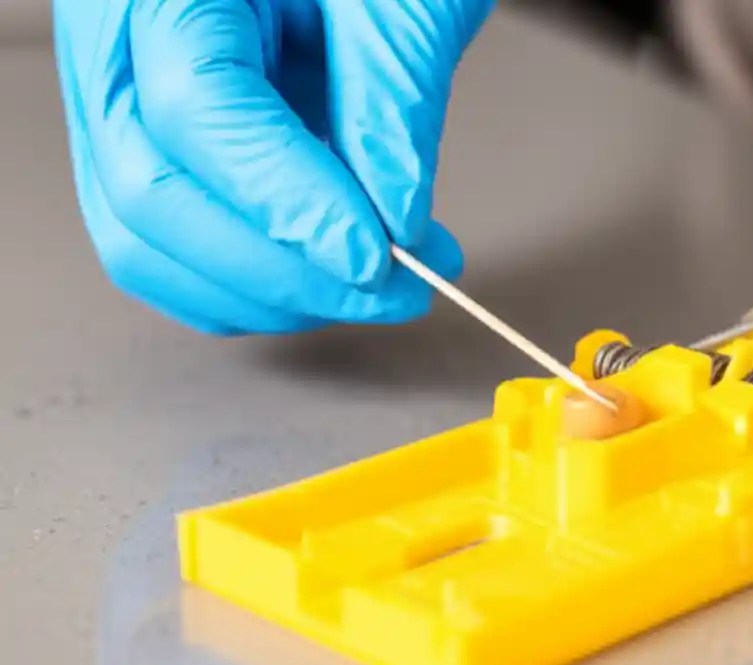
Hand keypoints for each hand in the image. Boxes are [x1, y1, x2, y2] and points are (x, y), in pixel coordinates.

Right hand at [53, 0, 493, 334]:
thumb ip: (393, 98)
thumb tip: (396, 222)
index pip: (197, 110)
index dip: (290, 204)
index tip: (379, 259)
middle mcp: (114, 42)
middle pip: (150, 195)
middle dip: (284, 271)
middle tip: (397, 290)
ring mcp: (121, 102)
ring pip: (146, 243)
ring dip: (272, 293)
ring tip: (381, 285)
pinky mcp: (151, 148)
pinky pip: (170, 249)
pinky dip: (254, 285)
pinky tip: (332, 274)